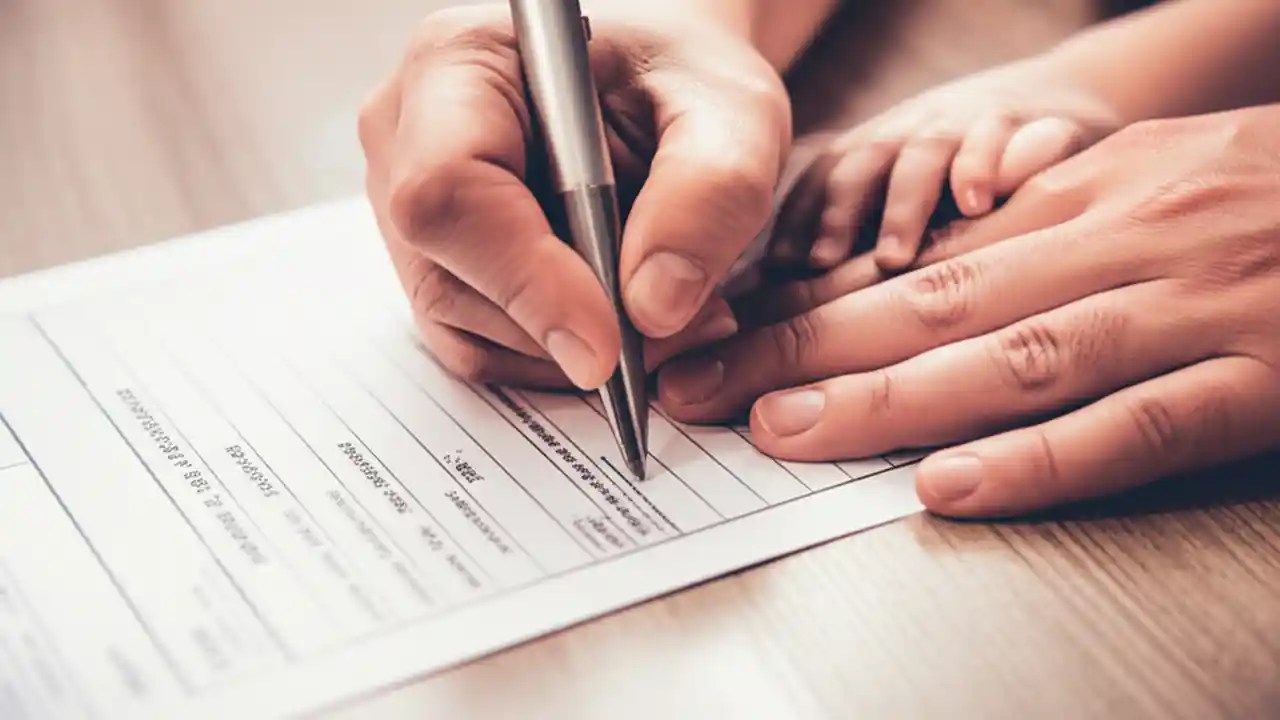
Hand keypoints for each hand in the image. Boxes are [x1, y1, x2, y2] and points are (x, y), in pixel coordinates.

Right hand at [359, 4, 788, 388]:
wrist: (667, 87)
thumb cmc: (686, 77)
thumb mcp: (732, 112)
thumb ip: (710, 193)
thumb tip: (653, 308)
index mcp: (459, 62)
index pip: (447, 194)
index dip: (526, 282)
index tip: (611, 344)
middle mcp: (409, 135)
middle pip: (451, 277)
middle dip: (569, 326)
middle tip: (685, 322)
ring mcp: (409, 208)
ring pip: (467, 328)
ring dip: (573, 350)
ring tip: (672, 311)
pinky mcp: (440, 265)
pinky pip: (482, 345)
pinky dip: (560, 354)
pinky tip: (627, 316)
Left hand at [661, 106, 1279, 517]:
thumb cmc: (1270, 189)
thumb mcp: (1146, 178)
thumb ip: (1043, 228)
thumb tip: (928, 279)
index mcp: (1082, 203)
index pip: (919, 265)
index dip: (814, 309)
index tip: (730, 343)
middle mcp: (1114, 249)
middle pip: (933, 304)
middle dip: (806, 350)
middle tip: (707, 387)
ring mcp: (1184, 315)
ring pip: (1013, 359)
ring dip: (887, 398)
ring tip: (788, 431)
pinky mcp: (1259, 380)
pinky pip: (1137, 425)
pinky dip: (1040, 460)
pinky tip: (952, 486)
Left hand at [769, 56, 1121, 271]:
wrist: (1058, 97)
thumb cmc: (964, 174)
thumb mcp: (909, 199)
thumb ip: (858, 241)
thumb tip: (780, 300)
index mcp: (871, 157)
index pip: (818, 185)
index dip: (794, 226)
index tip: (772, 276)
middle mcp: (907, 136)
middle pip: (858, 168)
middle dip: (834, 216)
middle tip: (815, 266)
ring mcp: (964, 125)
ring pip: (921, 156)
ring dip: (902, 206)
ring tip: (892, 259)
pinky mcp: (1027, 120)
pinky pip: (997, 135)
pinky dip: (981, 164)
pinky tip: (975, 204)